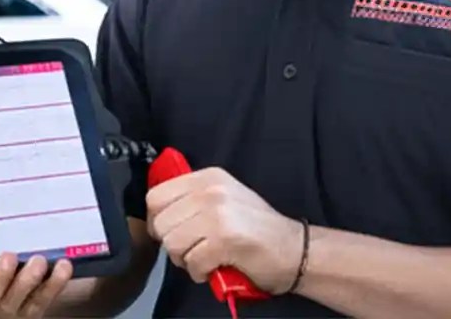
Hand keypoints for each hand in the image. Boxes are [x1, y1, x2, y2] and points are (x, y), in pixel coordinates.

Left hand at [147, 167, 302, 293]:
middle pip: (161, 223)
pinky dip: (200, 272)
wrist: (294, 249)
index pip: (156, 196)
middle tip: (190, 250)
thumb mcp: (224, 198)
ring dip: (185, 260)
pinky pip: (192, 262)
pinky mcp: (224, 240)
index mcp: (207, 177)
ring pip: (172, 243)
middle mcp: (210, 191)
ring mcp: (217, 214)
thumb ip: (192, 199)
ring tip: (203, 259)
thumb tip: (159, 213)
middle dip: (171, 244)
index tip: (169, 232)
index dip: (157, 220)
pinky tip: (214, 268)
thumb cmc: (258, 228)